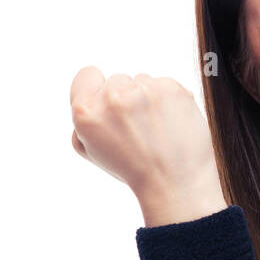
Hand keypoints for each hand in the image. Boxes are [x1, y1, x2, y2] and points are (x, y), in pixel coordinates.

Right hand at [69, 66, 225, 224]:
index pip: (87, 75)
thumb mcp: (91, 151)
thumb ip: (83, 120)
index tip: (110, 106)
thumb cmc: (132, 169)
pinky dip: (168, 100)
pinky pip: (164, 84)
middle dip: (125, 99)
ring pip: (142, 81)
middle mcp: (113, 96)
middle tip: (137, 129)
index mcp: (86, 111)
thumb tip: (92, 97)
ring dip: (147, 99)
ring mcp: (144, 90)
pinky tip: (170, 123)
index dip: (97, 89)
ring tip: (156, 129)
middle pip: (117, 80)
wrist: (175, 183)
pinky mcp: (171, 89)